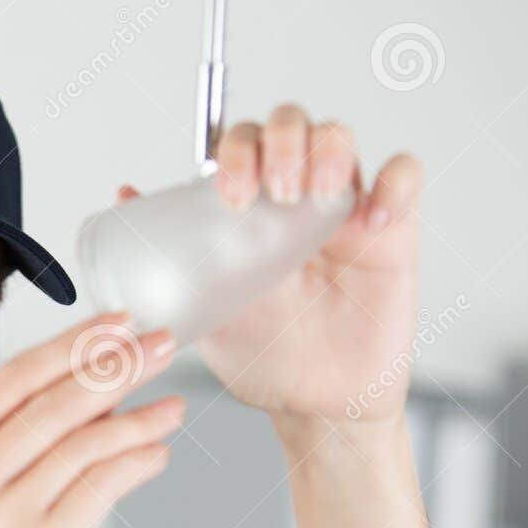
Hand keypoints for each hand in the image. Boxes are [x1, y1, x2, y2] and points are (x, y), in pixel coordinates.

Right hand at [0, 313, 180, 527]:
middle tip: (161, 345)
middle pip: (49, 406)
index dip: (71, 344)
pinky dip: (136, 462)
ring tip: (173, 406)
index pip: (10, 380)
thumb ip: (29, 427)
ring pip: (80, 446)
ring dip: (138, 419)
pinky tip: (158, 453)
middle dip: (114, 367)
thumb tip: (109, 362)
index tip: (120, 321)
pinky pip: (99, 488)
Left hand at [117, 103, 421, 426]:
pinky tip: (372, 217)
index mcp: (247, 207)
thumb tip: (122, 197)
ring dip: (326, 149)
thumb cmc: (261, 356)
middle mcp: (293, 196)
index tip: (230, 195)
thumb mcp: (204, 304)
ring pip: (340, 137)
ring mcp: (343, 208)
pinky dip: (394, 183)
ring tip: (311, 194)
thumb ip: (169, 253)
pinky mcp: (393, 230)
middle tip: (271, 190)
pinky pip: (405, 177)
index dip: (236, 150)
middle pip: (291, 123)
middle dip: (279, 139)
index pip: (242, 142)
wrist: (311, 404)